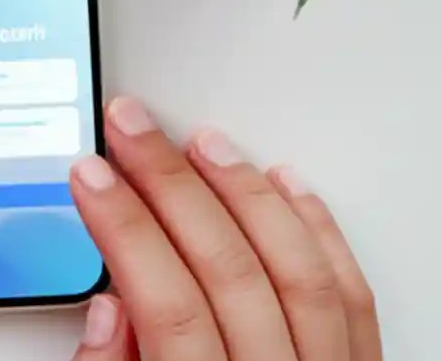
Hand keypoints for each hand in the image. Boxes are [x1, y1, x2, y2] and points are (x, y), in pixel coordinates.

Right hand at [69, 97, 379, 360]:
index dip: (124, 229)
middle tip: (131, 128)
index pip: (168, 305)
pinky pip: (349, 295)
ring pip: (296, 270)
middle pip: (228, 270)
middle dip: (168, 184)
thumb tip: (105, 314)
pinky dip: (317, 229)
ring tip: (202, 141)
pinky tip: (283, 183)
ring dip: (244, 192)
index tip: (92, 175)